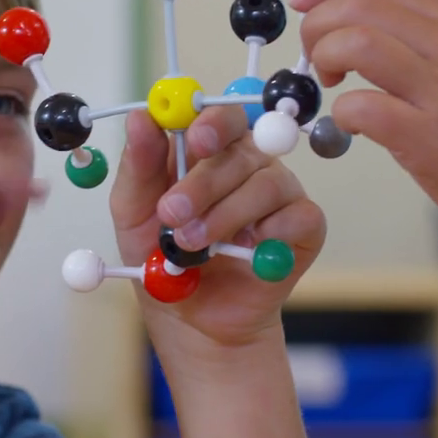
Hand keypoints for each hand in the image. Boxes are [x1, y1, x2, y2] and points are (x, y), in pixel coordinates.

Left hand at [110, 106, 326, 354]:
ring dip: (226, 215)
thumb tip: (140, 117)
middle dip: (204, 181)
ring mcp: (280, 193)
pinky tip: (246, 252)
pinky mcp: (304, 227)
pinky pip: (299, 216)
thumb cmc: (163, 258)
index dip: (211, 122)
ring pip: (267, 183)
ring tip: (193, 246)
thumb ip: (138, 166)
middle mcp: (249, 163)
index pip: (220, 116)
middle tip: (172, 213)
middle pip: (242, 148)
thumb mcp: (134, 213)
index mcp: (210, 150)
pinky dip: (271, 234)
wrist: (192, 321)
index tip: (194, 141)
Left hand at [292, 0, 437, 239]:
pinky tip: (352, 124)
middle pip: (360, 6)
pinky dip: (342, 112)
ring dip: (325, 58)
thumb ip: (417, 41)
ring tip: (330, 82)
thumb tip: (348, 26)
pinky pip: (363, 107)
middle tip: (315, 56)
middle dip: (318, 24)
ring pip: (358, 44)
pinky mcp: (428, 137)